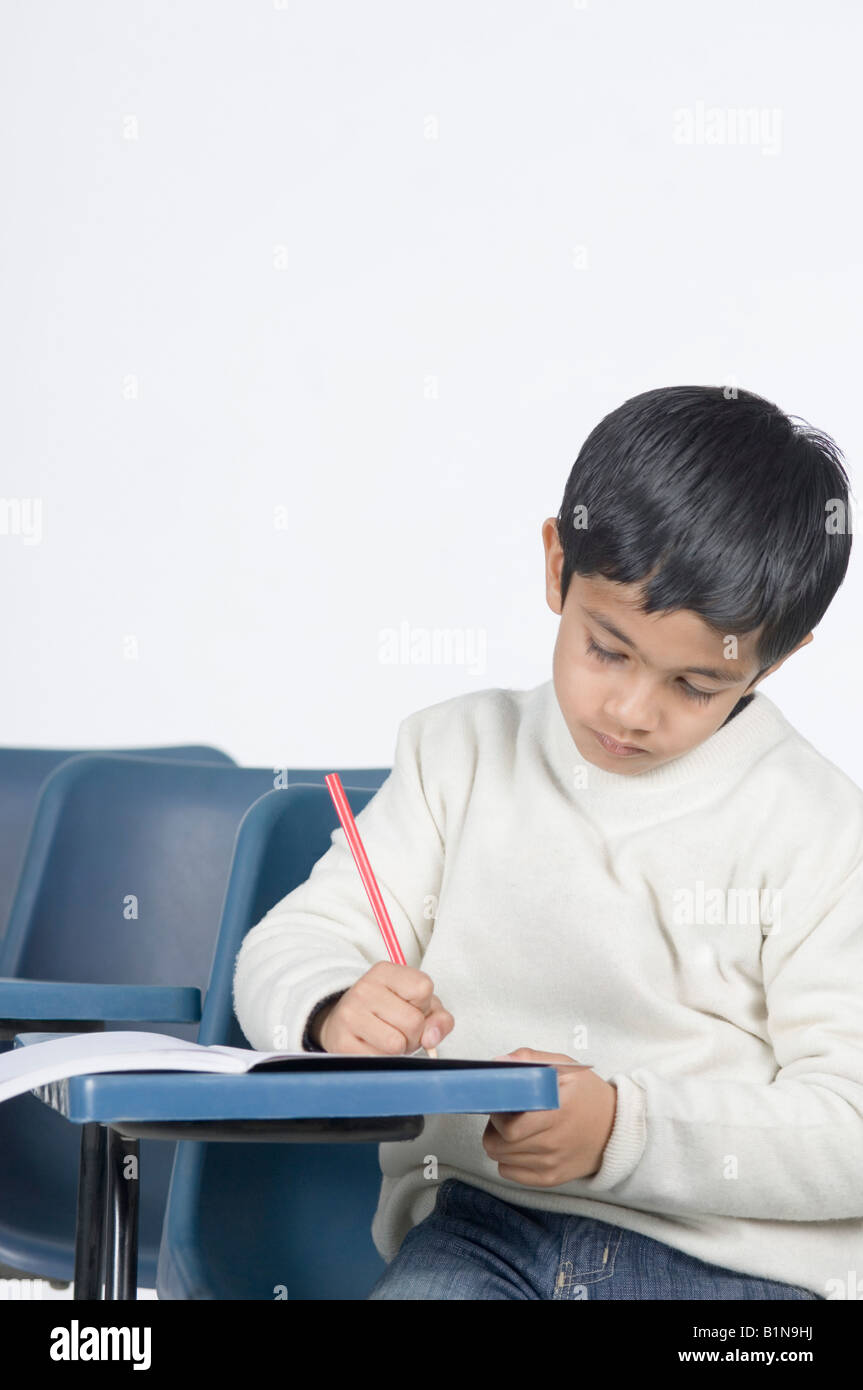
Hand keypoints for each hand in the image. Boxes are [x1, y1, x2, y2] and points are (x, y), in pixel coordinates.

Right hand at [318, 961, 453, 1054]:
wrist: (343, 1022)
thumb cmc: (388, 1012)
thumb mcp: (418, 1004)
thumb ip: (439, 1018)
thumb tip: (431, 1039)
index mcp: (385, 972)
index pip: (423, 988)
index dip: (424, 1006)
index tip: (411, 1007)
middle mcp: (364, 989)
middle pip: (413, 1022)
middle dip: (414, 1034)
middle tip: (400, 1030)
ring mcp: (350, 1016)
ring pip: (396, 1044)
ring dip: (399, 1050)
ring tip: (388, 1039)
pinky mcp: (342, 1043)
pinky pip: (379, 1060)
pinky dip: (383, 1060)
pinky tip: (373, 1048)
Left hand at [482, 1047, 616, 1185]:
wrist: (617, 1129)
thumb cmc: (587, 1095)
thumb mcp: (565, 1067)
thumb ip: (530, 1059)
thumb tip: (498, 1062)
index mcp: (555, 1115)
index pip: (508, 1129)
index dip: (498, 1114)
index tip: (503, 1104)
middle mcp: (552, 1145)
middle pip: (497, 1145)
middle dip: (495, 1128)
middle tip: (509, 1115)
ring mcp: (550, 1165)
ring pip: (500, 1158)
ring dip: (502, 1142)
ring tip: (520, 1128)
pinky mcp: (549, 1178)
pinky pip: (508, 1173)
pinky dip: (509, 1159)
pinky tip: (524, 1144)